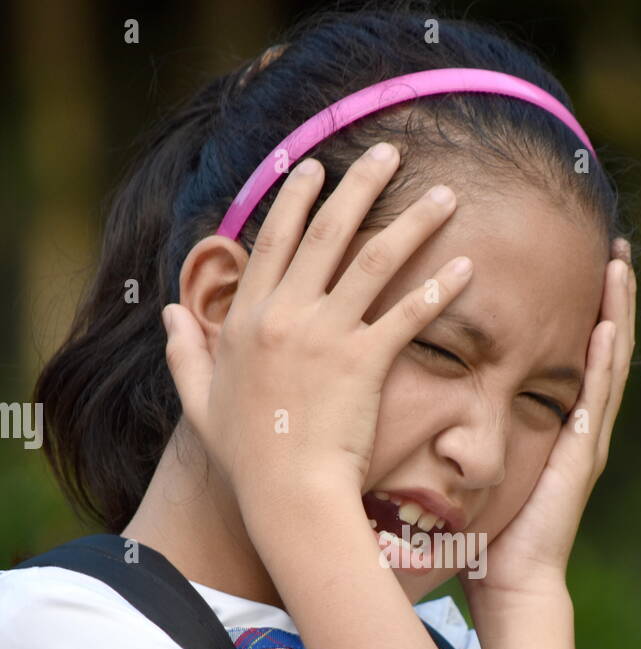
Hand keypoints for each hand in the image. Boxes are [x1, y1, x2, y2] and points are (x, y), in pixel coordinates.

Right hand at [160, 143, 473, 517]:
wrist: (286, 496)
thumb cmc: (246, 461)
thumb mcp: (199, 404)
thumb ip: (182, 354)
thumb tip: (168, 313)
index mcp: (244, 321)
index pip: (273, 242)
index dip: (296, 200)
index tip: (313, 167)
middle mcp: (284, 316)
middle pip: (327, 233)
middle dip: (360, 184)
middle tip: (389, 152)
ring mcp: (325, 335)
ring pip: (374, 260)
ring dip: (412, 221)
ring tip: (444, 193)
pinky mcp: (364, 362)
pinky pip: (407, 313)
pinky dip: (437, 287)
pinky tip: (464, 265)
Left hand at [459, 239, 635, 607]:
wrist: (511, 582)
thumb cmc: (490, 535)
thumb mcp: (477, 471)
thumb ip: (466, 436)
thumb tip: (428, 407)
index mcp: (556, 427)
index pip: (574, 355)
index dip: (582, 310)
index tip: (580, 263)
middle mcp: (579, 428)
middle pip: (602, 347)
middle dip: (610, 297)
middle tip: (613, 246)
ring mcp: (586, 441)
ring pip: (608, 362)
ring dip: (615, 312)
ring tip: (618, 265)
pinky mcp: (581, 456)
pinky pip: (597, 397)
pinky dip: (604, 358)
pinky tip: (605, 322)